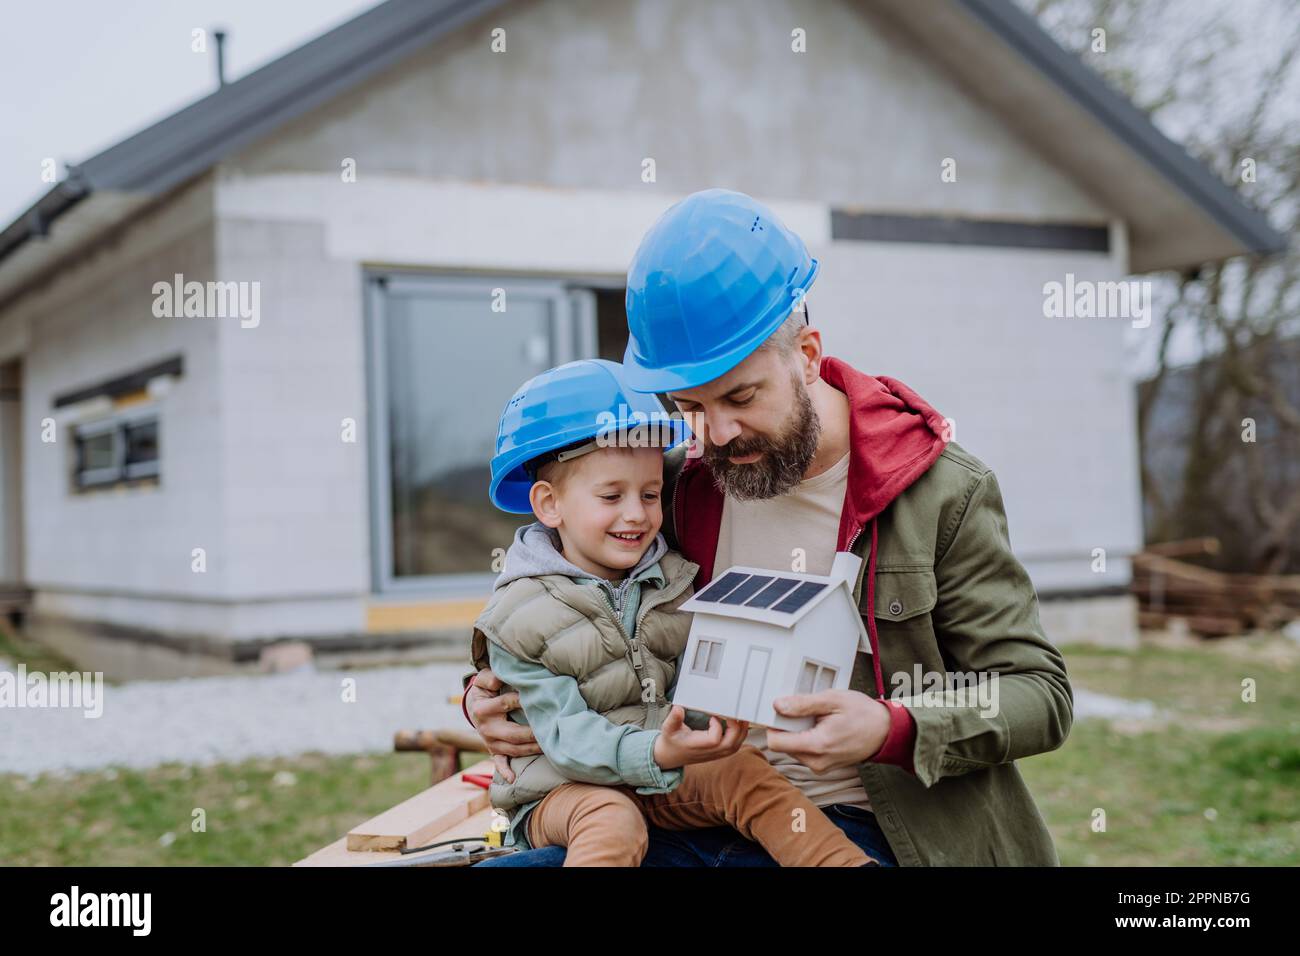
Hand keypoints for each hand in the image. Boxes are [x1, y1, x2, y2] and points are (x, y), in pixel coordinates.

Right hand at [466, 667, 541, 782]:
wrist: (474, 705)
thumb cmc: (485, 689)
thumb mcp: (484, 679)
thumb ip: (489, 676)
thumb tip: (498, 678)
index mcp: (483, 709)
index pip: (507, 703)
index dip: (524, 699)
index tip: (542, 696)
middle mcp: (486, 728)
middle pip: (513, 733)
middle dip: (533, 733)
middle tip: (551, 729)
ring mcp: (490, 742)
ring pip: (513, 750)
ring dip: (531, 749)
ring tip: (549, 747)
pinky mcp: (493, 750)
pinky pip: (498, 763)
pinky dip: (505, 771)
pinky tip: (513, 779)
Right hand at [652, 706, 749, 769]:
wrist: (671, 755)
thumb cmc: (671, 740)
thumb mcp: (668, 728)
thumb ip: (674, 719)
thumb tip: (679, 709)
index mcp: (697, 746)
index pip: (715, 739)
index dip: (717, 726)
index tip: (713, 715)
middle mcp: (709, 752)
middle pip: (730, 744)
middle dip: (736, 727)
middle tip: (734, 712)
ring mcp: (715, 753)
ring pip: (735, 745)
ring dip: (741, 731)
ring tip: (741, 716)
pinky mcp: (719, 752)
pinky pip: (734, 746)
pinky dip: (739, 735)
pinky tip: (738, 724)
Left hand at [764, 690, 889, 773]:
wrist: (886, 731)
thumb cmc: (863, 714)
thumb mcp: (832, 700)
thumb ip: (803, 704)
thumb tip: (778, 706)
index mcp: (817, 746)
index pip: (776, 743)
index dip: (772, 725)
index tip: (779, 711)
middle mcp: (816, 762)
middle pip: (783, 745)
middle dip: (788, 727)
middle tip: (804, 710)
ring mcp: (820, 766)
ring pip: (793, 748)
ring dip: (798, 732)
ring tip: (817, 718)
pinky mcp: (823, 766)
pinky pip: (805, 752)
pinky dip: (807, 738)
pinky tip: (821, 726)